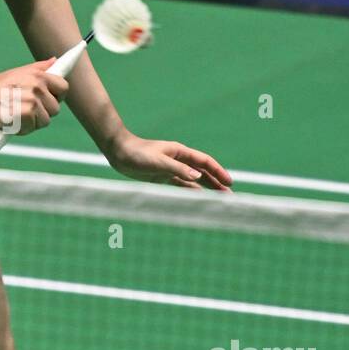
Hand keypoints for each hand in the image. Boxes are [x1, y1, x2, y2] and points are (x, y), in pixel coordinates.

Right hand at [0, 57, 68, 135]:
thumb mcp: (18, 72)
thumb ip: (39, 68)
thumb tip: (55, 60)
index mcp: (38, 75)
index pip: (64, 87)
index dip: (57, 96)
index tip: (48, 100)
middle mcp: (37, 87)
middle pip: (56, 108)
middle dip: (43, 112)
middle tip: (25, 109)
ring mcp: (32, 102)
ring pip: (45, 120)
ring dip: (33, 122)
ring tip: (17, 114)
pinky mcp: (25, 116)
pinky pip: (33, 128)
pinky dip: (23, 129)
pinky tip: (12, 121)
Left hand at [108, 132, 232, 190]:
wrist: (119, 152)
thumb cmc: (137, 154)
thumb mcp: (158, 162)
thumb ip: (178, 170)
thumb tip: (198, 177)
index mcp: (180, 152)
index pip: (204, 162)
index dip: (218, 171)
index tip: (229, 182)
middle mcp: (178, 159)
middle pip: (202, 171)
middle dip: (217, 182)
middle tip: (230, 194)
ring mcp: (171, 168)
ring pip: (194, 179)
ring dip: (207, 187)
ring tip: (219, 197)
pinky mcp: (162, 176)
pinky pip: (181, 185)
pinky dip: (191, 190)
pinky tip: (199, 197)